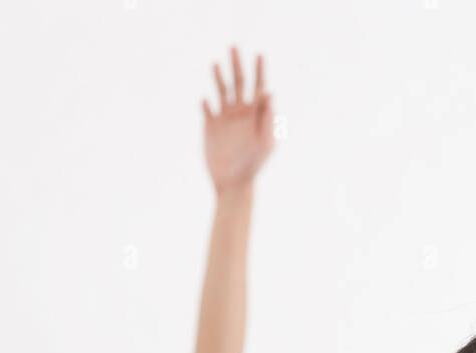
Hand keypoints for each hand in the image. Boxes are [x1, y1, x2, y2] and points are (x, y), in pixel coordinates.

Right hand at [203, 47, 274, 192]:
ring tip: (216, 64)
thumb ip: (267, 117)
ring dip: (219, 76)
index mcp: (255, 113)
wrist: (233, 183)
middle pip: (239, 81)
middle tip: (233, 47)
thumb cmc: (254, 165)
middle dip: (237, 64)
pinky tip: (205, 101)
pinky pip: (207, 109)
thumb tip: (269, 92)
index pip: (259, 86)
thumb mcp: (265, 141)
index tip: (259, 54)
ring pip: (221, 90)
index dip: (260, 70)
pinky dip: (205, 103)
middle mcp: (240, 111)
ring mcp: (224, 118)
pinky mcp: (210, 127)